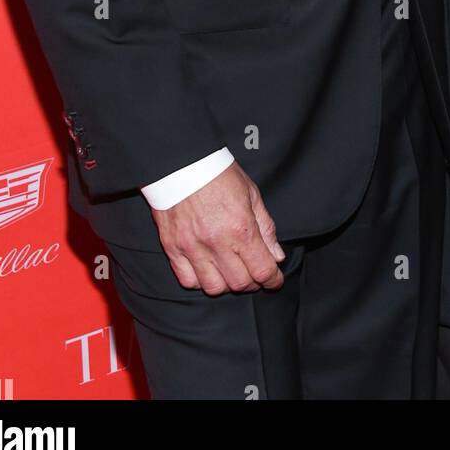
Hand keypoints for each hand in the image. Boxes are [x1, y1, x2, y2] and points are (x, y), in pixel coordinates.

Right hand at [150, 161, 284, 294]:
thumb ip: (266, 227)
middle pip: (240, 284)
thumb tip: (276, 256)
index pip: (262, 270)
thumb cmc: (219, 173)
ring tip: (231, 272)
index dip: (273, 280)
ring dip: (227, 285)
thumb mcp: (251, 194)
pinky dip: (201, 281)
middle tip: (255, 273)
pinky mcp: (172, 248)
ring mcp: (192, 248)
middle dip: (253, 282)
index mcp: (241, 228)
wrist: (182, 162)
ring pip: (214, 287)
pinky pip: (188, 280)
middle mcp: (217, 243)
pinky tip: (208, 270)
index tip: (275, 280)